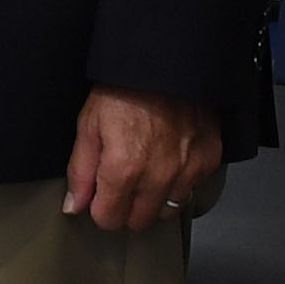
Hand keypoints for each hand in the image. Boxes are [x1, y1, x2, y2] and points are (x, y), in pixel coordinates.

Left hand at [68, 86, 219, 232]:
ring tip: (148, 171)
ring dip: (155, 199)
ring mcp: (188, 170)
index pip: (109, 219)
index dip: (101, 208)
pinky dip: (180, 182)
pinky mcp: (209, 160)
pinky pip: (192, 189)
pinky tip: (170, 160)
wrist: (166, 63)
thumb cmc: (124, 89)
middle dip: (126, 207)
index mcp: (124, 170)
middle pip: (139, 221)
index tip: (101, 194)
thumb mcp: (89, 125)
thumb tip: (75, 206)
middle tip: (123, 182)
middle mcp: (159, 177)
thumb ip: (80, 172)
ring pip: (168, 210)